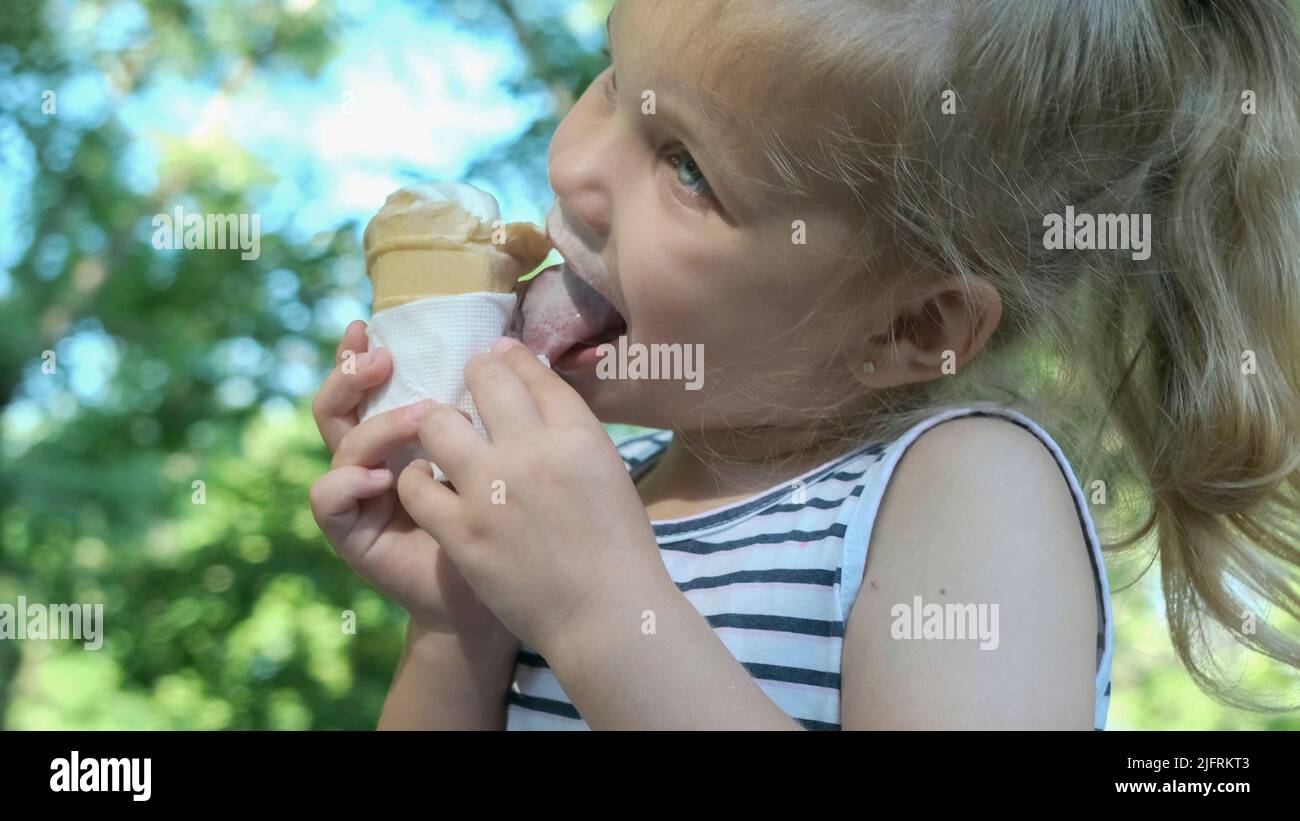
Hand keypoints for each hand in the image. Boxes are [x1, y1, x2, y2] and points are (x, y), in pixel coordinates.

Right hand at [309, 320, 510, 640]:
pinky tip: (382, 477)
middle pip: (339, 402)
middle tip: (381, 357)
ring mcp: (358, 494)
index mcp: (404, 435)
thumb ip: (490, 410)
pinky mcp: (351, 533)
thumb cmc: (505, 524)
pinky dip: (348, 480)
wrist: (493, 599)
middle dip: (352, 373)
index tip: (376, 325)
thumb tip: (507, 346)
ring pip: (339, 441)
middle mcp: (373, 458)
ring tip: (419, 420)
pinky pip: (327, 497)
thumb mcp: (501, 456)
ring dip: (376, 424)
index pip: (373, 385)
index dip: (364, 353)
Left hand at [396, 338, 669, 657]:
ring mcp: (493, 492)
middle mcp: (534, 453)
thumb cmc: (616, 544)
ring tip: (441, 436)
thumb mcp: (608, 469)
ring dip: (436, 424)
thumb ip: (572, 429)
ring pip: (437, 424)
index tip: (497, 357)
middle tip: (467, 385)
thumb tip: (535, 385)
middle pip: (485, 379)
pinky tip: (425, 483)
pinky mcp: (462, 533)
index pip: (532, 370)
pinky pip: (415, 486)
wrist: (606, 614)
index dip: (509, 357)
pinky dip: (415, 480)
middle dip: (472, 374)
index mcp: (579, 435)